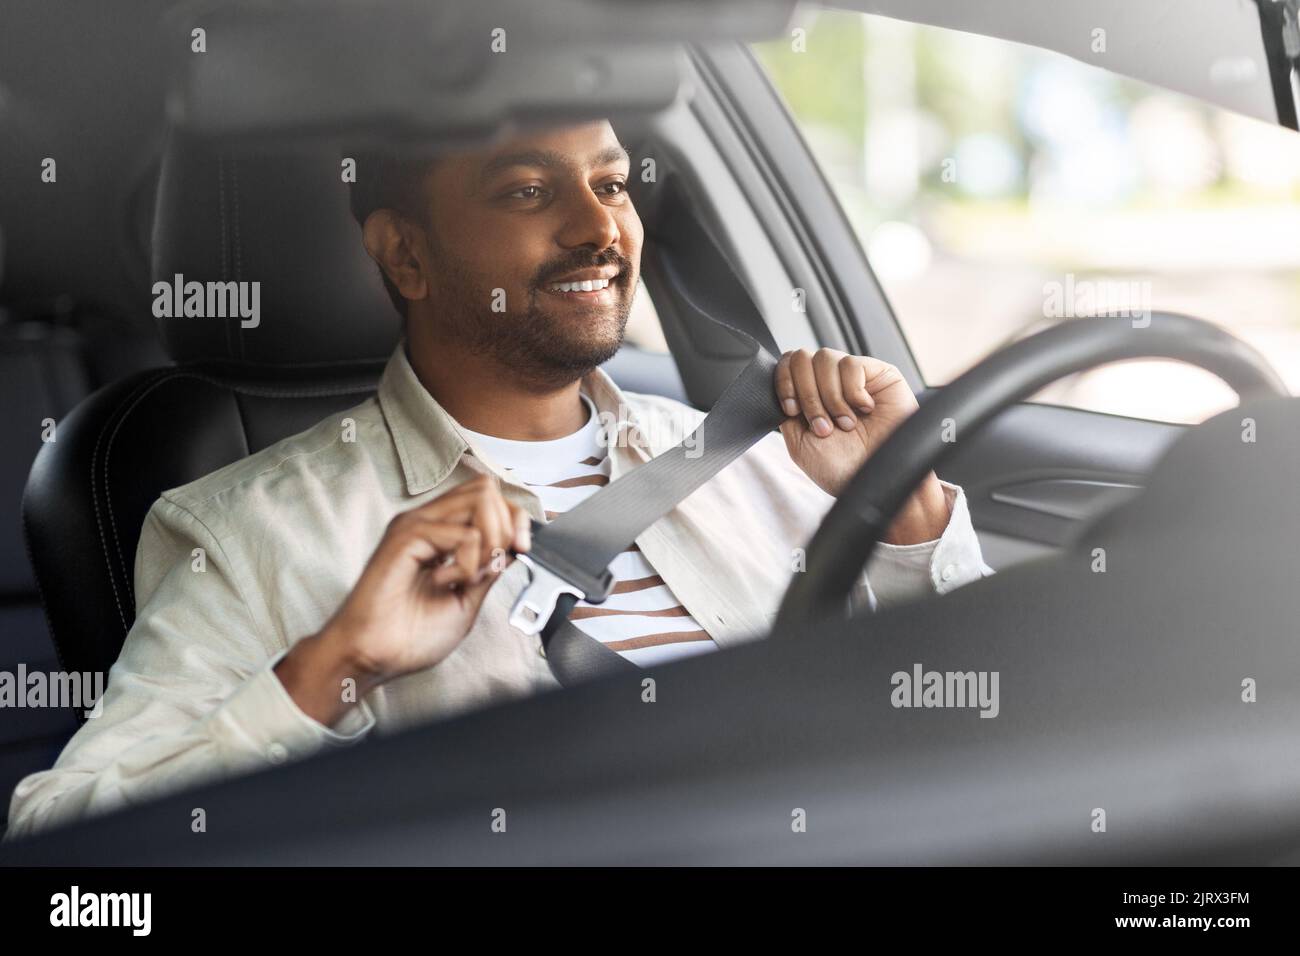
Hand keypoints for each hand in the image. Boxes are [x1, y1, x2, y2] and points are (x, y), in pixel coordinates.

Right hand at [275, 474, 529, 724]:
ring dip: (491, 542)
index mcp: (440, 532)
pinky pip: (464, 534)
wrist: (373, 656)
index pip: (489, 497)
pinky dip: (467, 564)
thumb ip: (488, 569)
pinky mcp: (407, 536)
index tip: (522, 549)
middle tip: (493, 566)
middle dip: (507, 527)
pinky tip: (443, 583)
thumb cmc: (409, 636)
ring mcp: (416, 524)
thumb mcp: (467, 600)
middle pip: (487, 489)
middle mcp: (428, 520)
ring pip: (480, 499)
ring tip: (469, 576)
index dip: (515, 518)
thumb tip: (513, 546)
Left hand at [774, 348, 948, 543]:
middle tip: (822, 425)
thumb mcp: (799, 442)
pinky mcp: (880, 373)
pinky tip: (865, 409)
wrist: (874, 481)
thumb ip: (788, 410)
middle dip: (807, 394)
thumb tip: (782, 381)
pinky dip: (852, 392)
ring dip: (830, 397)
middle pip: (802, 358)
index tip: (791, 409)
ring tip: (845, 424)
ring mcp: (855, 375)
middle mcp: (831, 382)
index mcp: (810, 395)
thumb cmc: (841, 468)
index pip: (787, 364)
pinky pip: (851, 364)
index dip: (784, 381)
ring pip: (824, 358)